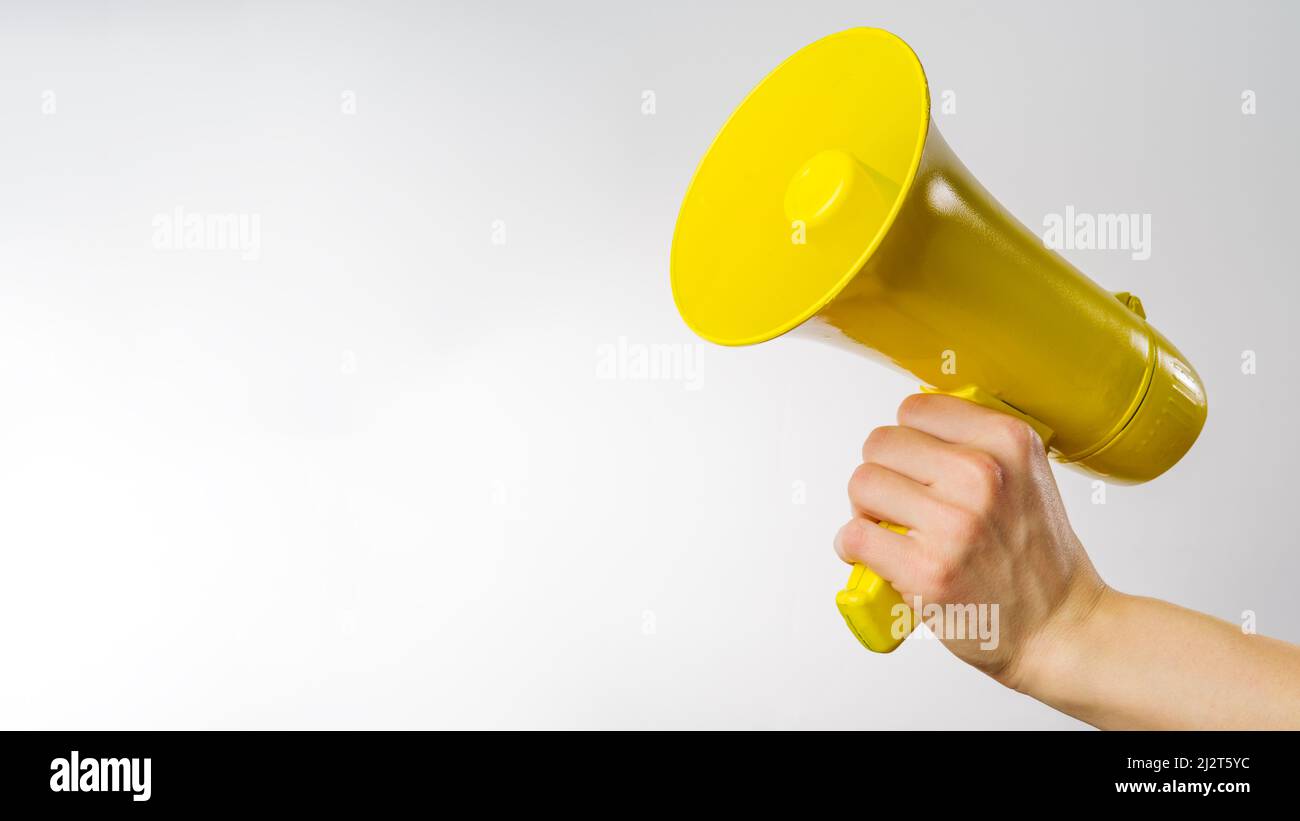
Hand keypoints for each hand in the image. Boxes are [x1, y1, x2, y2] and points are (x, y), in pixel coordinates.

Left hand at [833, 393, 1105, 684]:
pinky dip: (852, 548)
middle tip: (902, 506)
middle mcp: (982, 475)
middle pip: (880, 444)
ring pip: (861, 485)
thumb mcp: (1026, 475)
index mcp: (1008, 442)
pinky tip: (876, 557)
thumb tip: (912, 423)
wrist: (1060, 626)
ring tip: (892, 531)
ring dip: (865, 511)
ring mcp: (954, 524)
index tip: (917, 468)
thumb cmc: (1037, 557)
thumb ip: (976, 441)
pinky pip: (854, 536)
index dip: (908, 442)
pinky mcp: (927, 570)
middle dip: (883, 475)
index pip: (915, 408)